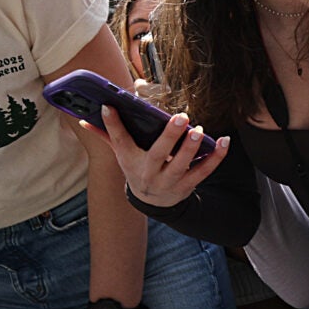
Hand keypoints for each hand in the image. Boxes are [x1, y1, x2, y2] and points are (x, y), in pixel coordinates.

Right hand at [98, 107, 226, 206]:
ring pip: (183, 164)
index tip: (109, 106)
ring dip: (192, 147)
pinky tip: (224, 141)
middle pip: (159, 153)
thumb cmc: (137, 168)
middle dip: (169, 136)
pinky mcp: (188, 185)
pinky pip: (204, 172)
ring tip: (199, 129)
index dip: (113, 124)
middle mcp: (150, 172)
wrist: (153, 202)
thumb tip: (83, 119)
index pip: (120, 141)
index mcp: (131, 160)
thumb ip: (106, 135)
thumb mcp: (121, 155)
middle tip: (180, 118)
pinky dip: (216, 157)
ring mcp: (170, 180)